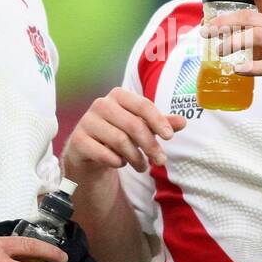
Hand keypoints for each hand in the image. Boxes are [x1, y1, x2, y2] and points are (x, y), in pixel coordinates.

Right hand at [63, 87, 186, 178]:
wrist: (88, 153)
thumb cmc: (119, 136)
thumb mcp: (142, 129)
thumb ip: (161, 124)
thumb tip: (183, 122)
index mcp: (118, 95)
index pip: (143, 105)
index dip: (158, 121)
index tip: (169, 137)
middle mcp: (101, 104)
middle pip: (133, 125)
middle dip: (150, 145)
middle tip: (161, 161)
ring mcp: (87, 122)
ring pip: (120, 141)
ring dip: (136, 157)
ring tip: (142, 166)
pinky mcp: (78, 141)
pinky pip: (104, 154)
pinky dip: (117, 162)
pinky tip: (120, 163)